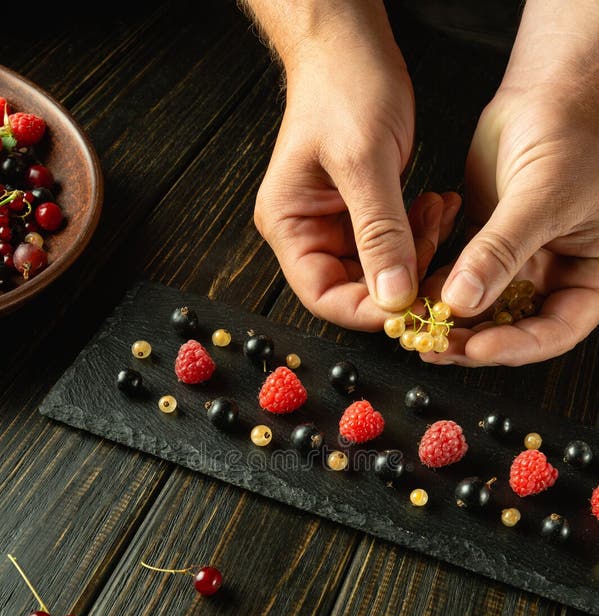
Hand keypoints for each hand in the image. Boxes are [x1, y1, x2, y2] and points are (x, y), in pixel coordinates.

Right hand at [254, 36, 460, 329]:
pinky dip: (422, 231)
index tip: (409, 305)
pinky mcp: (366, 210)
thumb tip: (393, 296)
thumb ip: (378, 233)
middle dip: (400, 278)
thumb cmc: (342, 87)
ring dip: (418, 251)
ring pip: (383, 267)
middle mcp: (310, 232)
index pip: (323, 295)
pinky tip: (438, 206)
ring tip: (439, 214)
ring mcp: (338, 223)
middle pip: (355, 288)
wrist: (351, 43)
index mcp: (290, 226)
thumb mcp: (363, 161)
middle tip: (437, 255)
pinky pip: (397, 241)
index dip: (366, 309)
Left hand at [420, 7, 598, 365]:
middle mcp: (555, 277)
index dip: (515, 346)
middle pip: (513, 328)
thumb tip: (462, 300)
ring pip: (482, 308)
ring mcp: (519, 264)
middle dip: (472, 339)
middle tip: (435, 344)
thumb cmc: (573, 133)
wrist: (551, 89)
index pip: (554, 331)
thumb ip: (501, 252)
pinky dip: (438, 288)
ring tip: (419, 324)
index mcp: (588, 278)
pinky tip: (417, 292)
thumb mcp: (543, 197)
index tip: (476, 349)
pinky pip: (460, 279)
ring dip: (449, 319)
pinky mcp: (486, 246)